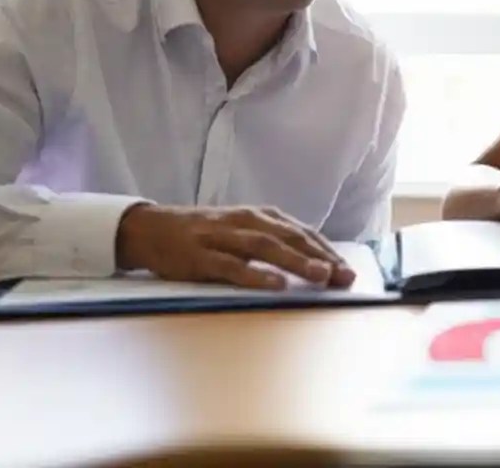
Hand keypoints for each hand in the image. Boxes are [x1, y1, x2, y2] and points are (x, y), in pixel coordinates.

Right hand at [114, 204, 355, 288]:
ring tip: (319, 275)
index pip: (301, 233)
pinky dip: (255, 274)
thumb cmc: (203, 234)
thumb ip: (272, 242)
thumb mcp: (241, 230)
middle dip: (320, 257)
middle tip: (343, 276)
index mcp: (259, 216)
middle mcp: (245, 222)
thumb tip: (313, 260)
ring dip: (295, 261)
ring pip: (265, 247)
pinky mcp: (200, 256)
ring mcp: (221, 238)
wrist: (151, 229)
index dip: (326, 251)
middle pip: (289, 238)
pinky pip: (231, 266)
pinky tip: (275, 285)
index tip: (347, 269)